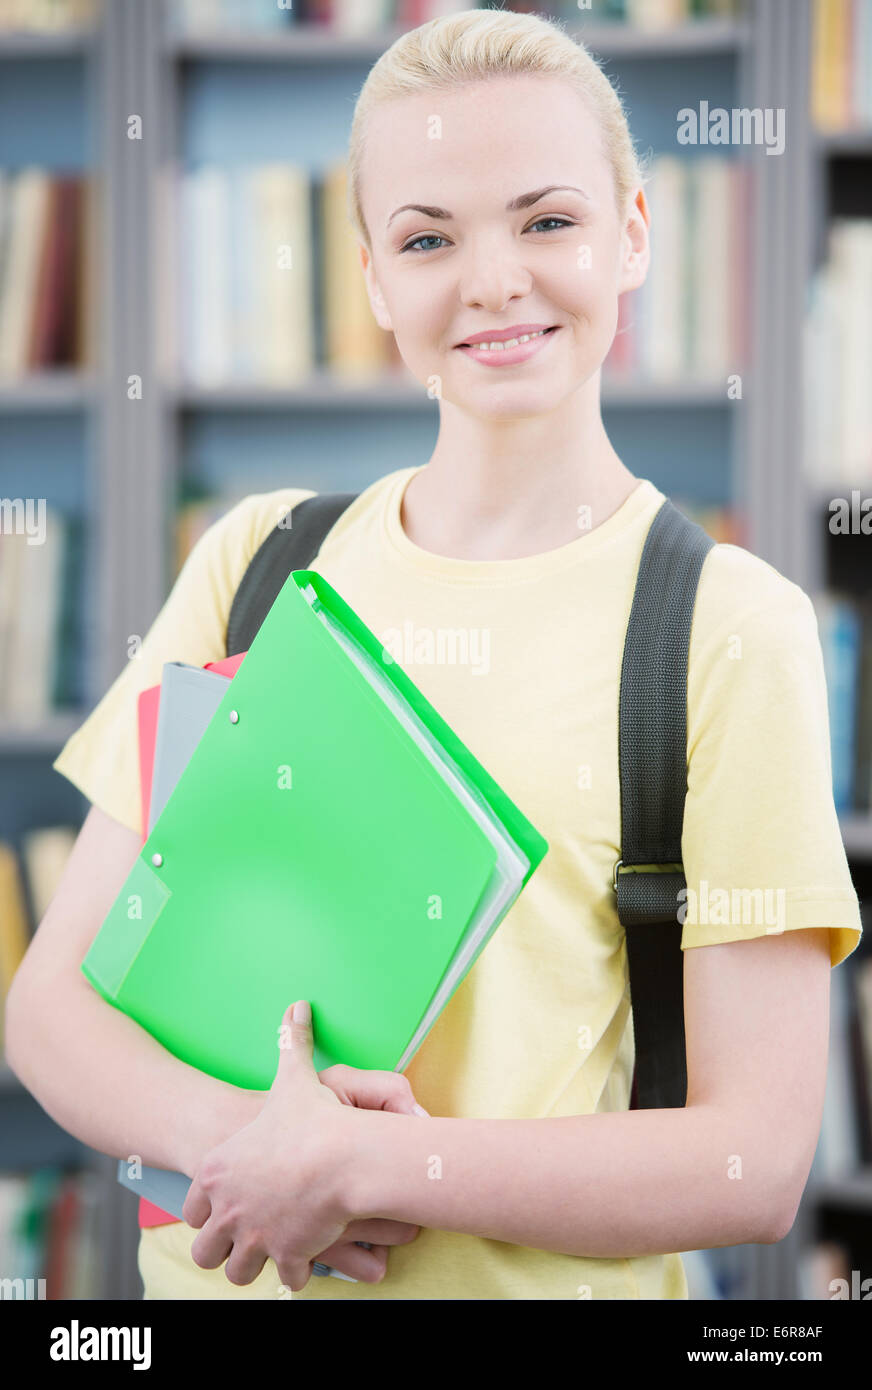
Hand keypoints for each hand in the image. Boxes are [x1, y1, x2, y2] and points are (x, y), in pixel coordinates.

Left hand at [183, 1001, 423, 1290]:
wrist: (340, 1158)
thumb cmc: (313, 1119)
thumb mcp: (294, 1077)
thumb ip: (291, 1042)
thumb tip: (296, 1005)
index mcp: (218, 1173)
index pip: (192, 1207)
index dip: (206, 1208)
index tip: (222, 1205)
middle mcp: (227, 1210)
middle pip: (204, 1250)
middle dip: (220, 1248)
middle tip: (241, 1239)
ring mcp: (253, 1237)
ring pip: (235, 1272)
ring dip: (254, 1264)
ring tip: (271, 1252)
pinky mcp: (285, 1256)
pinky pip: (286, 1278)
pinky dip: (297, 1271)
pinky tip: (307, 1257)